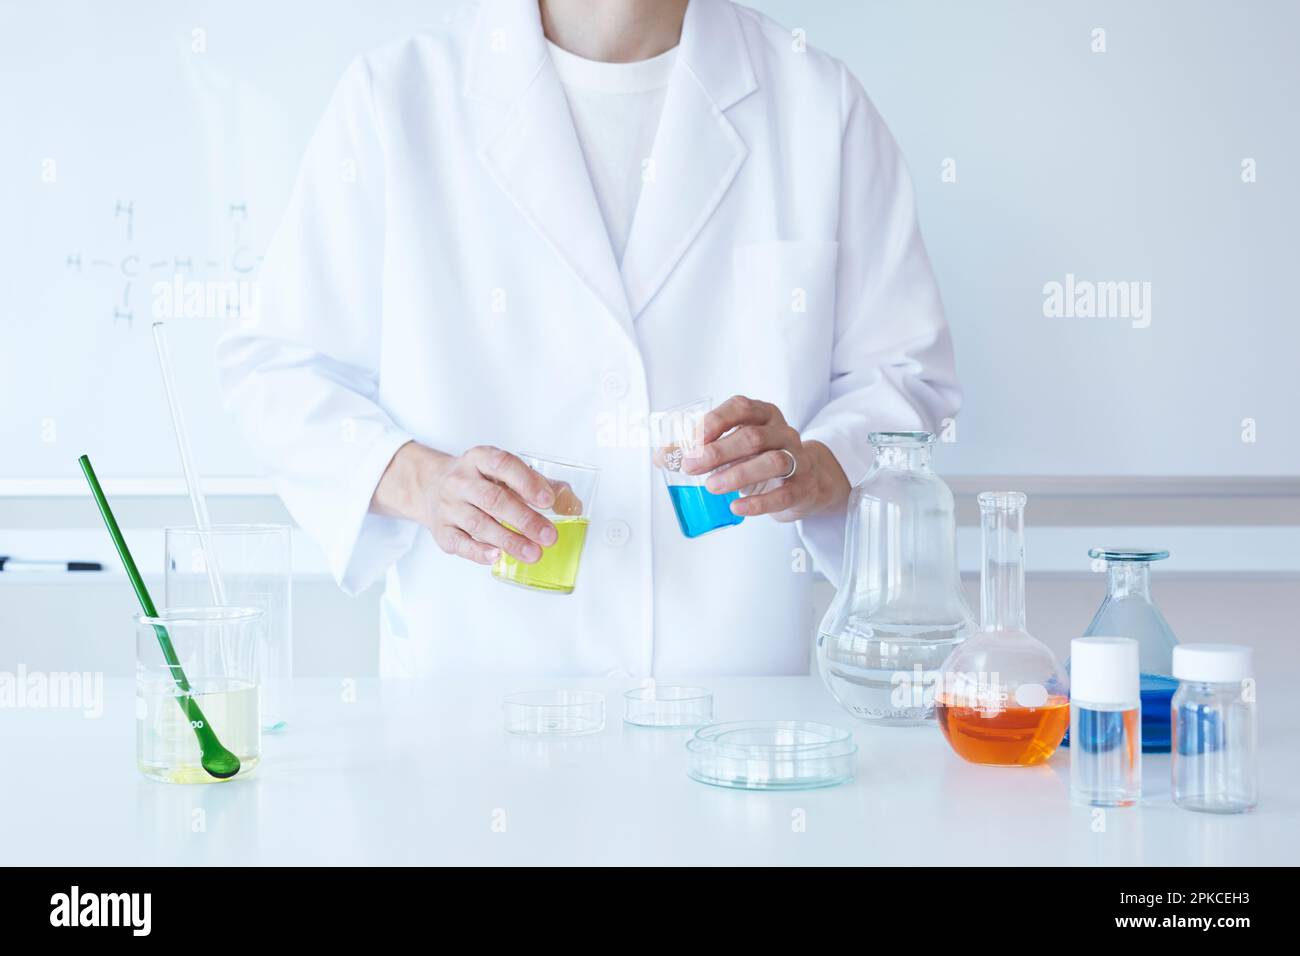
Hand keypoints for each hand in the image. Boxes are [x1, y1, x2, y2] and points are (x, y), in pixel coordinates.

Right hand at [371, 442, 558, 564]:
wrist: (431, 486)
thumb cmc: (478, 480)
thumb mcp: (502, 471)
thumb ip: (537, 482)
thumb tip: (570, 502)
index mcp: (479, 459)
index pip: (503, 465)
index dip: (527, 482)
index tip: (549, 500)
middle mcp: (460, 480)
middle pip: (493, 499)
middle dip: (524, 519)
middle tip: (548, 536)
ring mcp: (448, 506)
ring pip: (479, 524)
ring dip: (509, 540)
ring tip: (534, 553)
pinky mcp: (441, 530)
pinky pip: (459, 542)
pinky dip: (478, 552)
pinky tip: (497, 557)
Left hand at [680, 396, 849, 520]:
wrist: (808, 479)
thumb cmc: (761, 458)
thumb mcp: (733, 447)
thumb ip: (698, 449)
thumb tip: (661, 457)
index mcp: (763, 415)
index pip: (741, 408)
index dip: (715, 422)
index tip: (692, 441)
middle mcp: (783, 432)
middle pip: (753, 437)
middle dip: (718, 452)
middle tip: (690, 467)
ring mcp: (798, 459)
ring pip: (773, 461)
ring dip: (738, 474)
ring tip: (712, 487)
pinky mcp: (803, 487)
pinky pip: (784, 494)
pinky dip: (758, 503)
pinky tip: (737, 506)